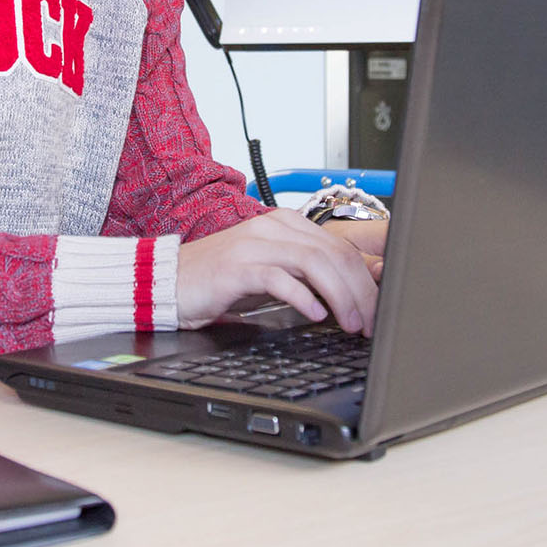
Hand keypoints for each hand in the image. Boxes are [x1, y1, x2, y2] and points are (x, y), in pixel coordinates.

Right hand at [177, 210, 380, 334]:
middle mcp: (272, 227)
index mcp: (285, 224)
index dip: (365, 279)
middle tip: (371, 322)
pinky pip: (280, 278)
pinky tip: (316, 315)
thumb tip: (354, 287)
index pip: (340, 247)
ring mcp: (254, 244)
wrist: (169, 282)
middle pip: (334, 254)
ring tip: (351, 323)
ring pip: (314, 263)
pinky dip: (304, 297)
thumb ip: (308, 275)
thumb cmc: (220, 281)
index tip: (377, 308)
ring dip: (340, 296)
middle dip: (360, 291)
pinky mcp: (237, 266)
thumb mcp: (273, 274)